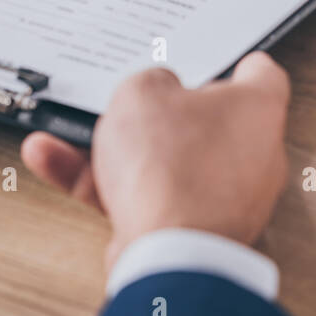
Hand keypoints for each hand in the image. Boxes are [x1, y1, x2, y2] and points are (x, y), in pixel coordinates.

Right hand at [21, 52, 290, 267]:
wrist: (168, 253)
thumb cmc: (173, 169)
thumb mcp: (142, 93)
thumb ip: (147, 82)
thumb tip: (151, 92)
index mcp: (257, 110)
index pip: (260, 75)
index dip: (234, 64)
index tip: (217, 62)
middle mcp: (254, 156)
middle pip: (206, 122)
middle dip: (163, 113)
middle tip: (133, 102)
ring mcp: (226, 199)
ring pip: (168, 163)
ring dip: (120, 150)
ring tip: (71, 133)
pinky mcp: (195, 230)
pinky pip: (147, 197)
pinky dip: (104, 182)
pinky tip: (54, 161)